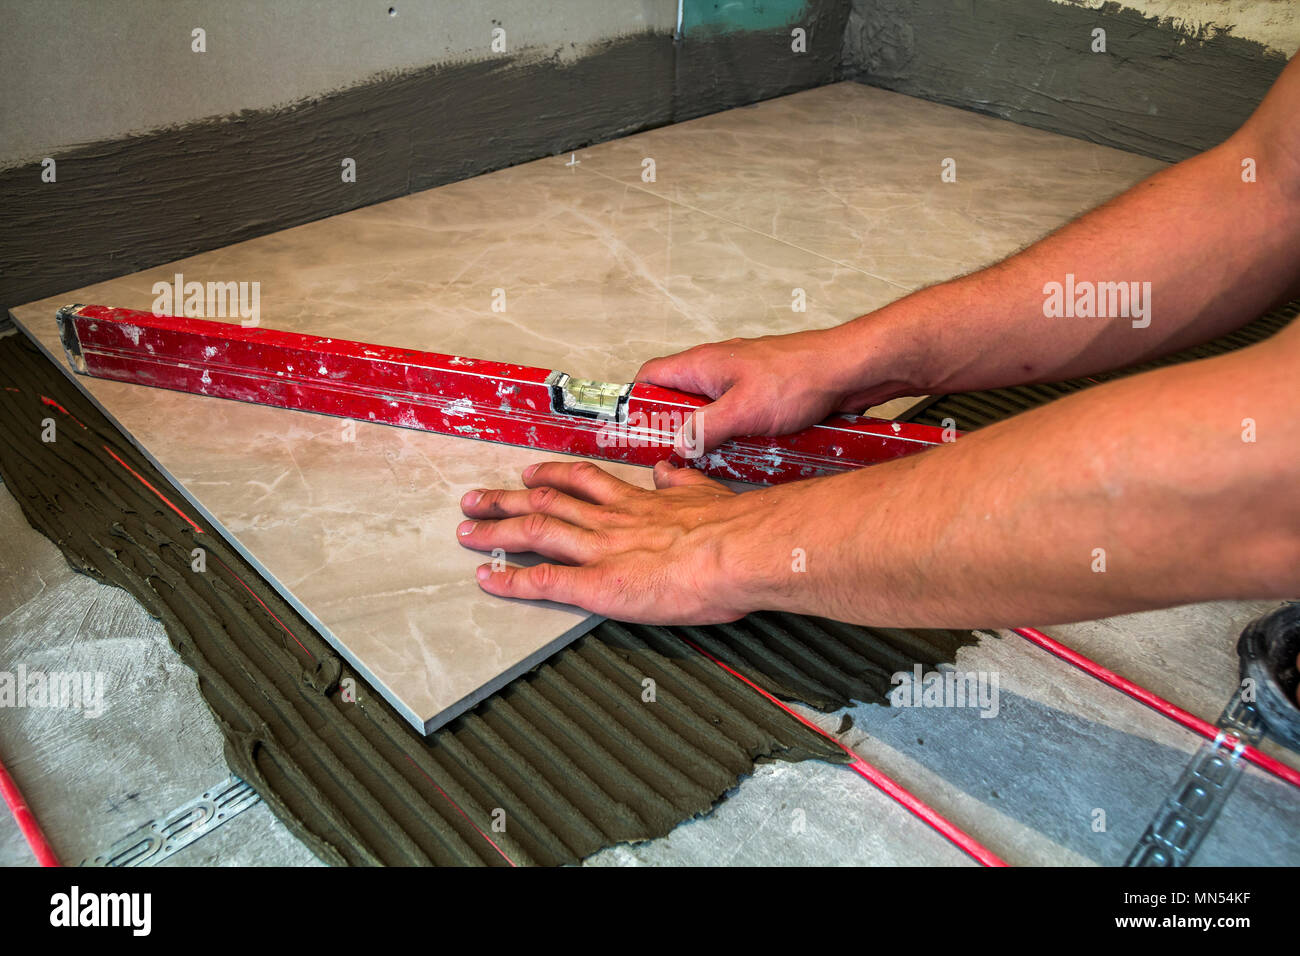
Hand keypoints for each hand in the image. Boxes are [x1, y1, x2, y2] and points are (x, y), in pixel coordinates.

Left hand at [456, 459, 766, 623]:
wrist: (736, 551)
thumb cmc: (731, 529)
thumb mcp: (707, 492)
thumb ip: (683, 483)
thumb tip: (670, 470)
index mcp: (637, 503)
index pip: (583, 483)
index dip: (552, 476)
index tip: (531, 474)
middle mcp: (610, 521)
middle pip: (545, 502)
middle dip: (505, 500)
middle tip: (476, 499)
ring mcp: (599, 551)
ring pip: (534, 532)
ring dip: (496, 532)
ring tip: (468, 532)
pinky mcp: (597, 585)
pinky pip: (543, 581)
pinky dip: (510, 581)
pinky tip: (487, 580)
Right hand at [635, 325, 915, 454]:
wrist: (846, 369)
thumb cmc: (798, 377)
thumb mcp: (743, 410)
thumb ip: (705, 429)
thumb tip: (677, 446)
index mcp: (701, 364)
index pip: (650, 377)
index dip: (637, 403)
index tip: (635, 432)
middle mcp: (716, 369)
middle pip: (677, 399)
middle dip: (674, 428)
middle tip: (677, 455)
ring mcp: (739, 381)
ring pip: (708, 411)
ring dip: (708, 434)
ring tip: (713, 457)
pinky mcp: (761, 395)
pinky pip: (734, 416)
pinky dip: (734, 434)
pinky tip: (744, 452)